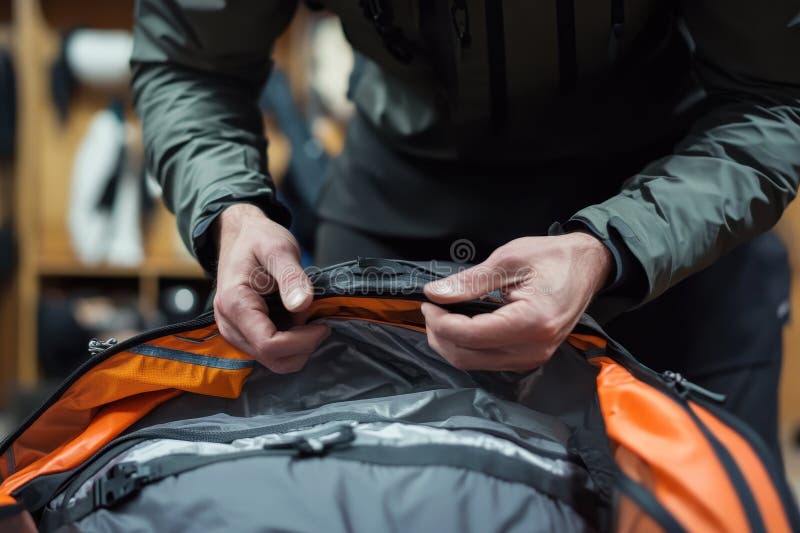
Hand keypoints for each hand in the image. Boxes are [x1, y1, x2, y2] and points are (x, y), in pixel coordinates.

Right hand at [213, 204, 328, 372]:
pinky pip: (272, 352)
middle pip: (272, 358)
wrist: (242, 236)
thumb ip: (291, 277)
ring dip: (298, 346)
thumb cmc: (259, 239)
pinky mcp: (245, 334)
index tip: (322, 324)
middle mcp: (229, 325)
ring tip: (307, 318)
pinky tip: (299, 321)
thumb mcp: (278, 249)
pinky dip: (291, 343)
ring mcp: (235, 332)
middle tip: (319, 322)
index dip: (302, 341)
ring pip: (273, 360)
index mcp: (234, 304)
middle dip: (303, 346)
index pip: (268, 344)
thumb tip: (302, 305)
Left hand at [421, 233, 611, 371]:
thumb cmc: (554, 258)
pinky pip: (488, 361)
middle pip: (467, 356)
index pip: (469, 335)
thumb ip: (470, 281)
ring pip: (474, 364)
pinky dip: (467, 346)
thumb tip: (436, 293)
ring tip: (442, 316)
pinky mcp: (531, 357)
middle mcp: (533, 348)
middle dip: (440, 335)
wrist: (589, 267)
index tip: (429, 302)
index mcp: (531, 322)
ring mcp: (534, 357)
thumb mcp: (509, 260)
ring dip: (451, 343)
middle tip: (431, 308)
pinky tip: (460, 325)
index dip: (440, 321)